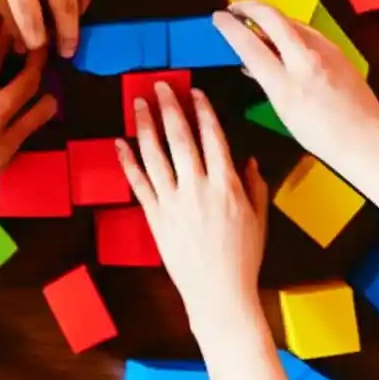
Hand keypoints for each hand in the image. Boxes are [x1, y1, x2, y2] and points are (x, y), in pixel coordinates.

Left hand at [0, 0, 94, 56]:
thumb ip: (2, 1)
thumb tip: (19, 39)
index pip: (28, 10)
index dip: (34, 37)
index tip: (35, 50)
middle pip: (62, 7)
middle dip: (65, 37)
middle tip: (64, 54)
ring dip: (75, 20)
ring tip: (67, 34)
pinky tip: (73, 6)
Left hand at [115, 84, 267, 325]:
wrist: (219, 293)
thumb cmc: (243, 258)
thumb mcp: (259, 219)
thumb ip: (255, 186)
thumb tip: (249, 159)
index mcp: (227, 185)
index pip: (213, 138)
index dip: (203, 112)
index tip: (195, 92)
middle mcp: (198, 188)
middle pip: (181, 138)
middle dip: (170, 108)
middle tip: (160, 86)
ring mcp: (173, 201)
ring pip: (155, 155)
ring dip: (145, 126)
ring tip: (137, 104)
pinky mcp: (155, 216)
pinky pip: (138, 183)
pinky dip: (127, 162)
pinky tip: (119, 143)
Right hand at [213, 3, 378, 165]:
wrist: (366, 138)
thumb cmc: (322, 136)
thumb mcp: (283, 111)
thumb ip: (265, 81)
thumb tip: (249, 63)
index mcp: (286, 83)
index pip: (250, 44)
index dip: (229, 27)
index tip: (217, 18)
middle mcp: (306, 61)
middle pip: (272, 17)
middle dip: (249, 6)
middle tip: (234, 8)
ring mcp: (325, 51)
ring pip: (291, 21)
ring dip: (269, 16)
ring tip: (254, 22)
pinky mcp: (337, 50)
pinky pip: (306, 31)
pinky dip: (289, 29)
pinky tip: (283, 38)